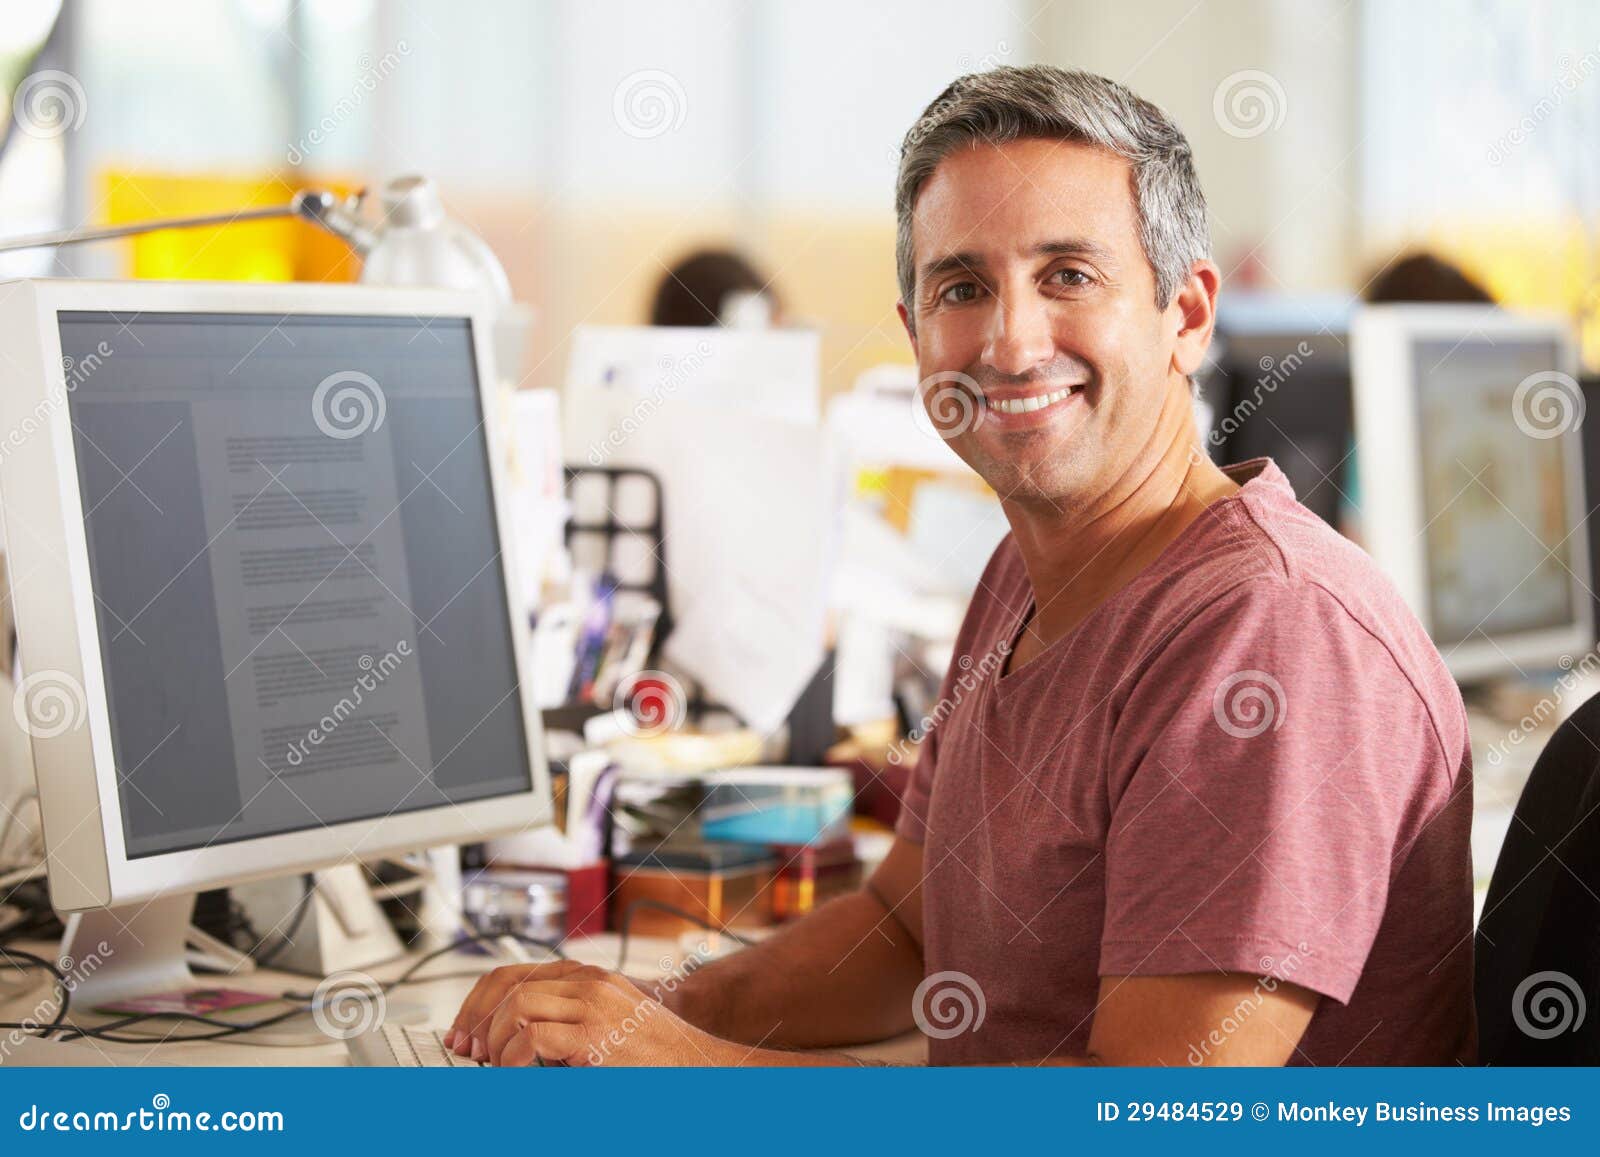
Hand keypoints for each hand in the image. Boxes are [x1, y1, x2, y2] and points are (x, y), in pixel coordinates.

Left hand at [445, 960, 738, 1066]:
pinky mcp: (594, 1036)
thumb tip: (510, 1043)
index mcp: (587, 977)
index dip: (478, 1002)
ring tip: (494, 1065)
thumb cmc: (655, 1056)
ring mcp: (593, 1005)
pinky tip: (514, 1072)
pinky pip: (532, 1038)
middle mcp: (588, 982)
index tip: (463, 1031)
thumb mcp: (605, 1026)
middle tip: (465, 1050)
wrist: (699, 1065)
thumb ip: (564, 1023)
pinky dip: (512, 1057)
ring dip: (494, 1040)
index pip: (513, 974)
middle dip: (476, 1019)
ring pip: (516, 1005)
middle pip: (507, 984)